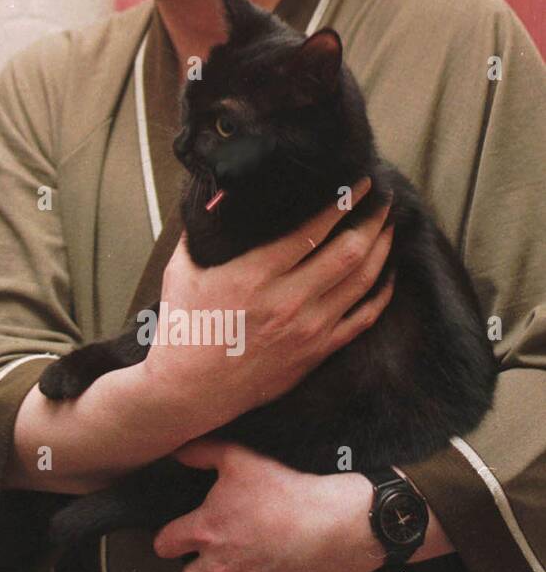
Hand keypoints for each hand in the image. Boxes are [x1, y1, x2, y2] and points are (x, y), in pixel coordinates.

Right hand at [143, 175, 394, 436]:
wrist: (191, 389)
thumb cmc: (185, 329)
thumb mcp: (182, 271)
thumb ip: (199, 232)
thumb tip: (213, 197)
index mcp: (253, 275)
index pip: (312, 230)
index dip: (341, 202)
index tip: (356, 182)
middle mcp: (287, 300)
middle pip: (349, 252)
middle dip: (373, 220)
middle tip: (384, 199)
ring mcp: (308, 328)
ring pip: (362, 281)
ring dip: (382, 249)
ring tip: (389, 227)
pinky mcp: (317, 351)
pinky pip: (363, 318)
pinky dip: (381, 292)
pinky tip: (387, 274)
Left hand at [153, 439, 386, 571]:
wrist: (332, 524)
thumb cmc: (285, 494)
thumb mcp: (237, 459)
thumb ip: (201, 453)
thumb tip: (178, 451)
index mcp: (207, 531)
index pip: (164, 544)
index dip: (167, 538)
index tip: (173, 534)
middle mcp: (221, 564)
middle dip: (186, 567)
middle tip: (197, 555)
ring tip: (224, 562)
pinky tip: (253, 566)